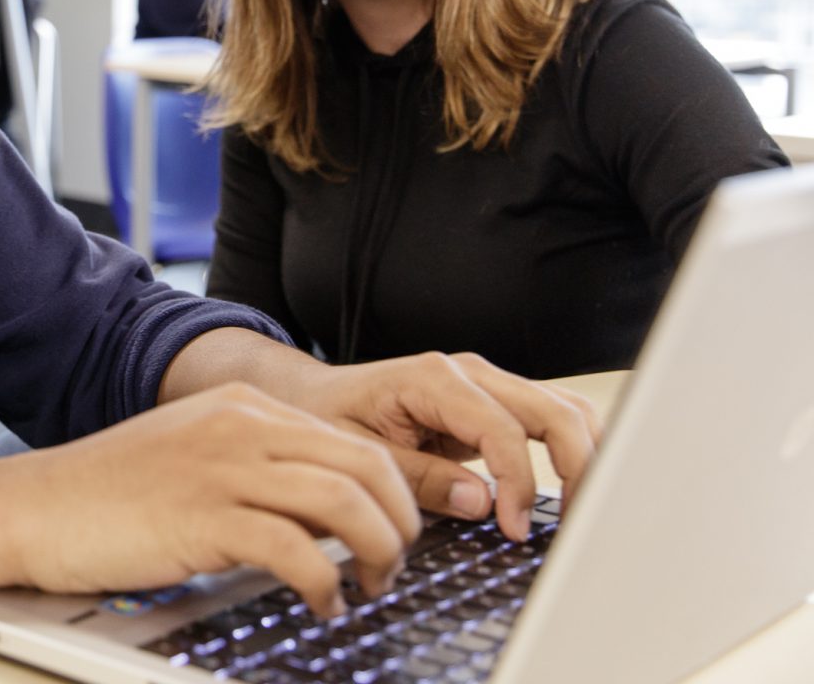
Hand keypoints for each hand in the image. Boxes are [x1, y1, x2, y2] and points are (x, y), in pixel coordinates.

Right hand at [0, 382, 419, 617]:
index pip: (353, 439)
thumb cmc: (107, 494)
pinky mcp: (203, 517)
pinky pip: (298, 550)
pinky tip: (321, 604)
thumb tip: (329, 508)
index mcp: (243, 405)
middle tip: (393, 565)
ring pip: (345, 502)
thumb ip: (258, 467)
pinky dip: (325, 584)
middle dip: (400, 523)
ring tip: (368, 588)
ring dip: (378, 554)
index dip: (393, 494)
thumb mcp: (195, 455)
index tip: (394, 535)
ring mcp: (222, 468)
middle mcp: (241, 425)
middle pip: (366, 464)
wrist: (34, 507)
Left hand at [268, 352, 602, 541]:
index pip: (503, 429)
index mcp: (432, 379)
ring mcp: (488, 384)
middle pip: (553, 411)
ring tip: (579, 513)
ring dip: (584, 459)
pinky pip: (552, 420)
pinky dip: (572, 452)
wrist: (319, 397)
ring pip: (565, 410)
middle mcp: (470, 373)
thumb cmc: (330, 419)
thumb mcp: (360, 454)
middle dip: (576, 469)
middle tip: (571, 525)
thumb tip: (481, 503)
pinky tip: (569, 493)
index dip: (518, 482)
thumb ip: (420, 478)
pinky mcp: (496, 403)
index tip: (513, 529)